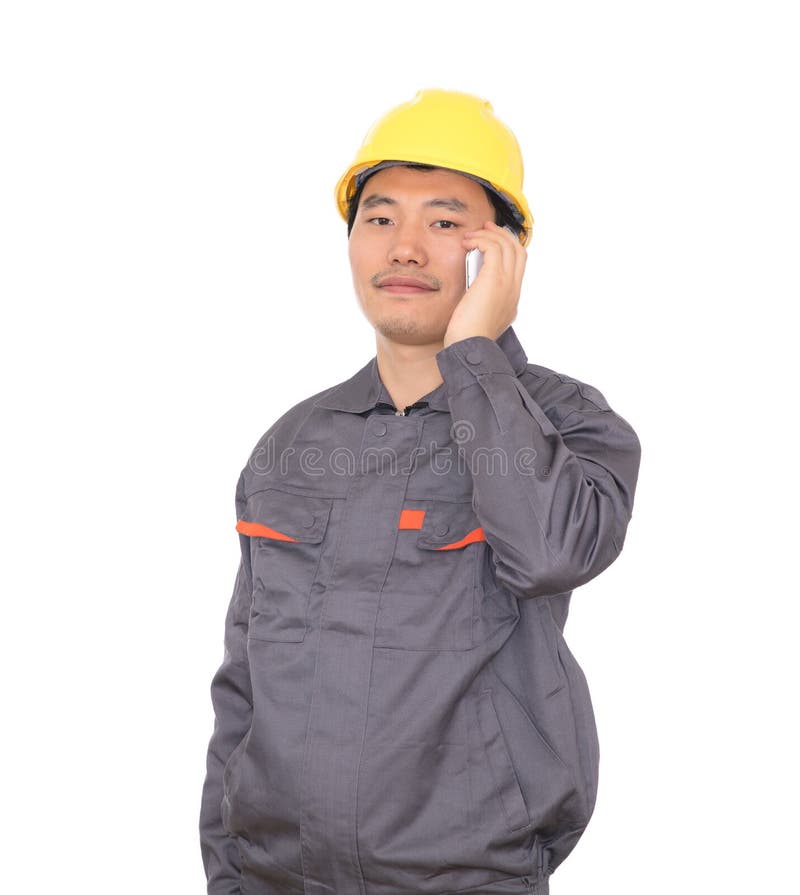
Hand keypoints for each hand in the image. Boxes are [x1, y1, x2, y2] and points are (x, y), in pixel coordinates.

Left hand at [442, 221, 526, 347]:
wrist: (470, 348)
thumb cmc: (466, 339)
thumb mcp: (477, 318)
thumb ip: (478, 303)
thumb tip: (471, 292)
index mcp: (511, 300)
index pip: (517, 266)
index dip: (506, 249)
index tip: (489, 242)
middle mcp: (513, 290)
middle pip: (518, 250)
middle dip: (502, 235)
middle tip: (484, 228)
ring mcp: (507, 284)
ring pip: (507, 245)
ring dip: (488, 235)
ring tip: (470, 235)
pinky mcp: (494, 279)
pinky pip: (494, 248)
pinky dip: (481, 240)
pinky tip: (466, 243)